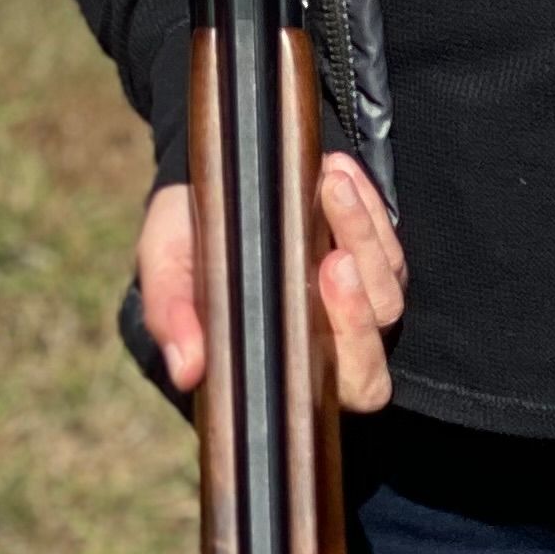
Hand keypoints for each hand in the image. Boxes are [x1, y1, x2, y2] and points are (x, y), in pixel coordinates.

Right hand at [133, 155, 407, 411]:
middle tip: (337, 256)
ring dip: (363, 237)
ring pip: (387, 289)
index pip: (343, 383)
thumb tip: (186, 368)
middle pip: (374, 343)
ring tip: (331, 184)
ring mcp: (358, 299)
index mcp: (289, 361)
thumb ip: (172, 314)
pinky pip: (388, 244)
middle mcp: (332, 341)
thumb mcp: (166, 268)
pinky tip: (340, 170)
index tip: (326, 278)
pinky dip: (369, 207)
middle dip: (359, 303)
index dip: (347, 341)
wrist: (201, 192)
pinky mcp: (370, 259)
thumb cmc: (183, 245)